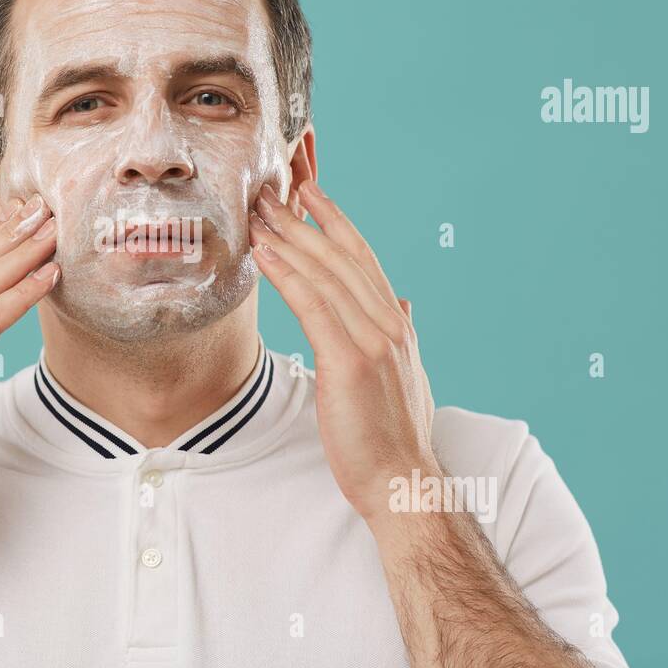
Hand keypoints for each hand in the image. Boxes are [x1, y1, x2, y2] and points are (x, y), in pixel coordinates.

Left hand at [249, 180, 435, 522]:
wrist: (404, 481)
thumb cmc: (395, 435)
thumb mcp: (407, 375)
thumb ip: (402, 334)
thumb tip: (404, 303)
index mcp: (397, 324)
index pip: (363, 258)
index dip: (335, 220)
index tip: (310, 190)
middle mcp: (389, 323)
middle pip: (342, 255)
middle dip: (305, 216)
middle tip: (273, 186)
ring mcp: (373, 340)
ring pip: (326, 273)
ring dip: (289, 237)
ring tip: (260, 210)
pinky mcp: (349, 361)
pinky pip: (313, 305)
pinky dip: (288, 274)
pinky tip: (264, 253)